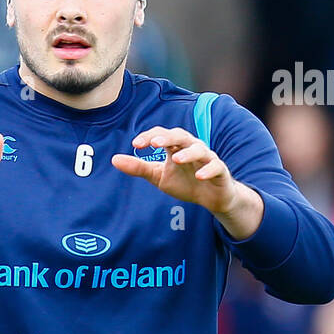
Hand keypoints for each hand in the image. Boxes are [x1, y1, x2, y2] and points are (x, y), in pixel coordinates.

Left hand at [112, 126, 262, 235]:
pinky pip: (216, 167)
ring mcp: (207, 158)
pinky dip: (208, 170)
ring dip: (188, 153)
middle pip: (181, 136)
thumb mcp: (158, 176)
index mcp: (175, 147)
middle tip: (155, 142)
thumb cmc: (185, 182)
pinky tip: (199, 176)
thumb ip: (138, 168)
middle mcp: (191, 148)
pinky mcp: (220, 171)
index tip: (136, 144)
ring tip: (176, 159)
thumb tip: (113, 159)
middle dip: (169, 137)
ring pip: (199, 149)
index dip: (150, 137)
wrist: (211, 198)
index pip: (162, 135)